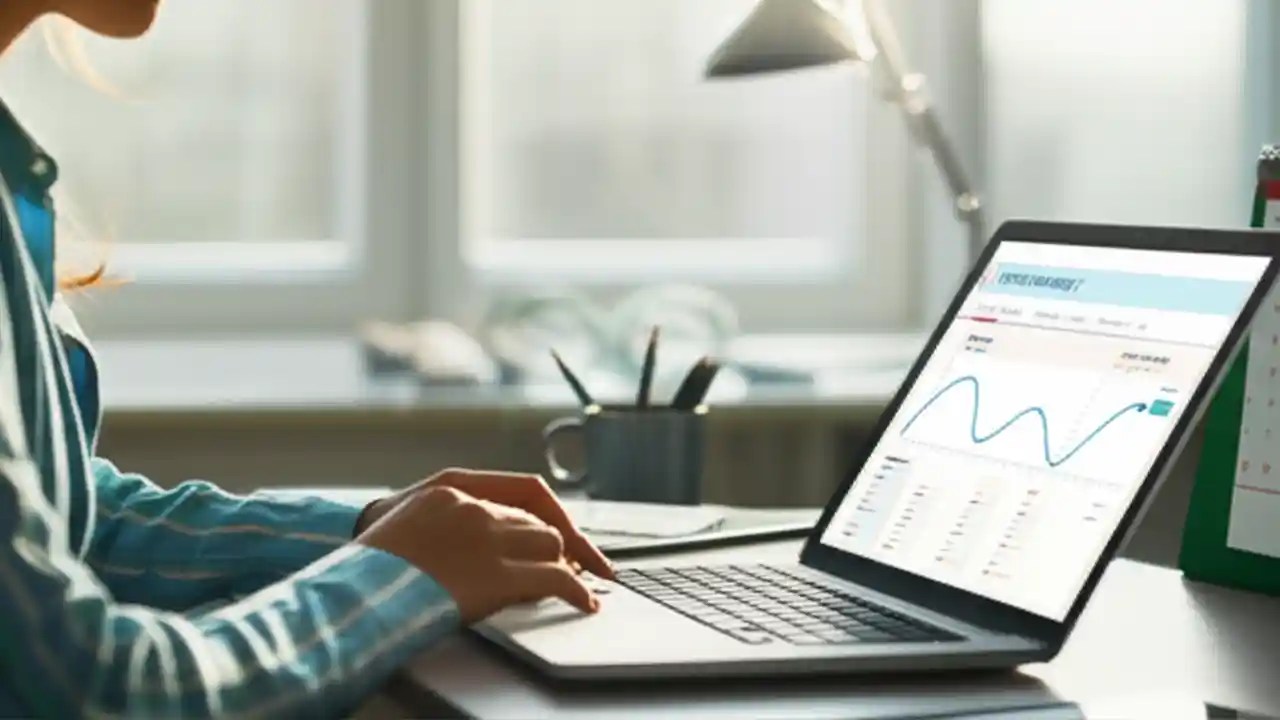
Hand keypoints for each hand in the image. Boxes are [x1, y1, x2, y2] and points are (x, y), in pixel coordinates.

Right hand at [356, 468, 613, 580]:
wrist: (352, 581)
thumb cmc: (374, 556)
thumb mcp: (414, 515)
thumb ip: (453, 515)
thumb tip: (488, 533)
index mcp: (455, 485)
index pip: (527, 491)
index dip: (555, 512)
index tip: (571, 530)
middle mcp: (475, 505)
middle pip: (540, 520)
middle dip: (562, 545)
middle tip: (581, 564)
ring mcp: (486, 538)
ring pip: (549, 544)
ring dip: (563, 565)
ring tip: (574, 583)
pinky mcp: (497, 573)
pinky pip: (553, 578)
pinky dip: (575, 590)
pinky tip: (583, 600)